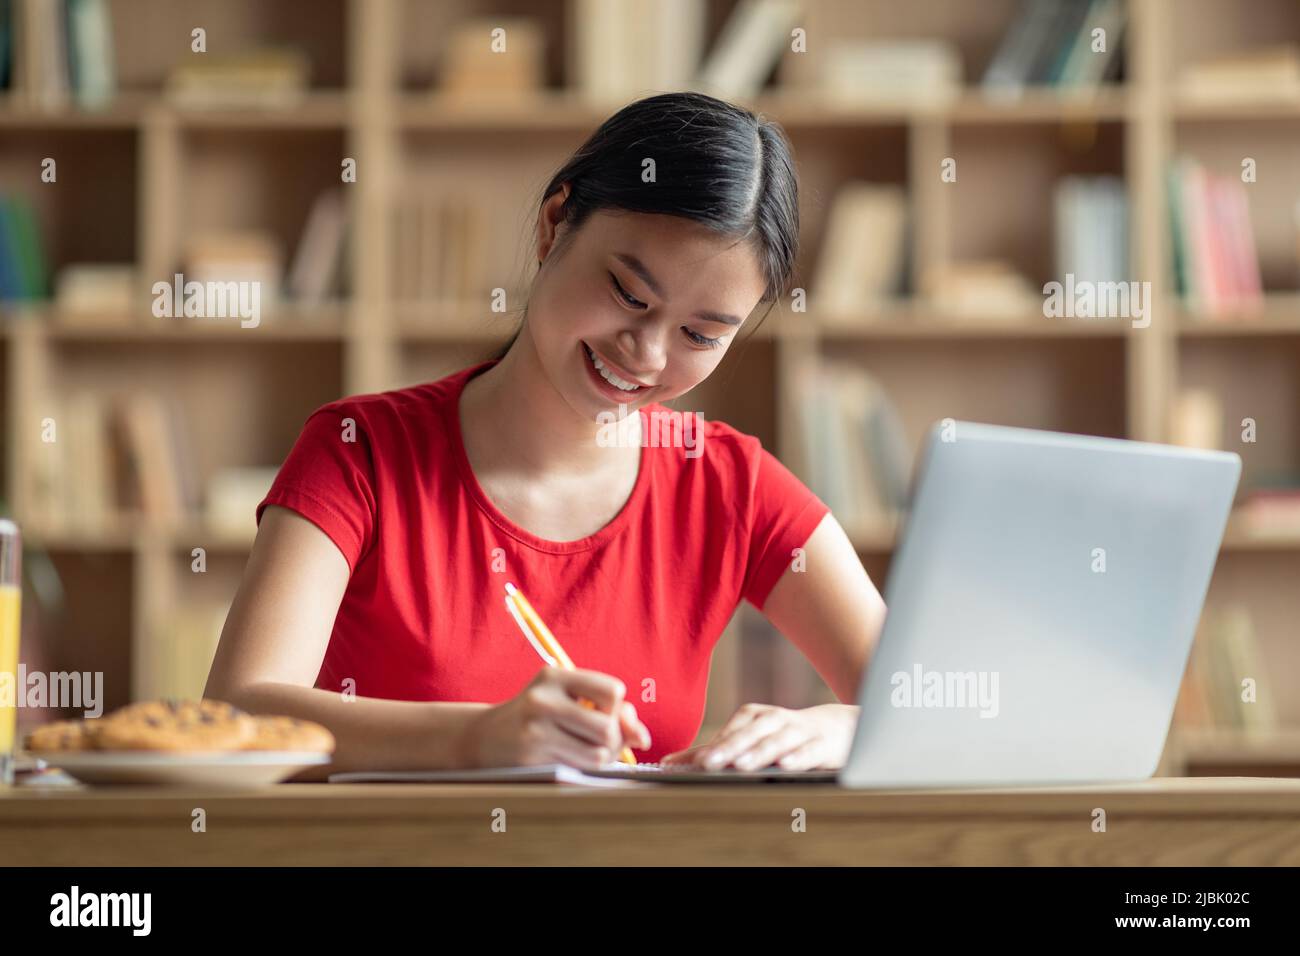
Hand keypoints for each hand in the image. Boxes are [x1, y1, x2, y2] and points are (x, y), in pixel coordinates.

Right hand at [460, 668, 651, 769]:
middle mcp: (544, 698)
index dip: (616, 708)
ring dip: (601, 759)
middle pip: (608, 726)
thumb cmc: (537, 717)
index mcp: (555, 675)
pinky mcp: (531, 757)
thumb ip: (610, 712)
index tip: (600, 713)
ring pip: (598, 753)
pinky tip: (570, 762)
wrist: (483, 739)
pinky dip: (584, 769)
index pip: (613, 691)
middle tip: (600, 742)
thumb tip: (643, 738)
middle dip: (613, 739)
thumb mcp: (568, 701)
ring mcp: (535, 729)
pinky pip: (579, 769)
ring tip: (586, 753)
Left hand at [661, 703, 856, 770]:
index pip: (730, 731)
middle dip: (728, 749)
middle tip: (708, 764)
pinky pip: (808, 752)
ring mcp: (798, 731)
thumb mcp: (750, 737)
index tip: (694, 763)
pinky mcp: (821, 745)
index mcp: (754, 716)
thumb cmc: (784, 735)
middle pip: (748, 735)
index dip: (712, 746)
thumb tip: (669, 763)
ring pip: (776, 742)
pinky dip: (797, 758)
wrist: (836, 728)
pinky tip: (786, 766)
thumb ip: (713, 750)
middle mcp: (774, 720)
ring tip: (741, 766)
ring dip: (758, 753)